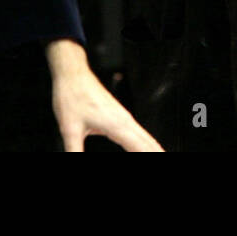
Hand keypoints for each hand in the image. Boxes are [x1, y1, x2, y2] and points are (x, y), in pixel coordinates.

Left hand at [46, 39, 162, 150]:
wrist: (74, 75)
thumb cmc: (72, 97)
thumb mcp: (69, 129)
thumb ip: (74, 151)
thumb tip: (75, 159)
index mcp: (116, 125)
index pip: (140, 148)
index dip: (150, 156)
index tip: (160, 160)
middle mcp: (124, 120)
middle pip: (149, 143)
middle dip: (158, 153)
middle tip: (168, 159)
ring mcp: (124, 117)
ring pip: (146, 137)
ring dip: (155, 148)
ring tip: (163, 154)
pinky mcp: (120, 115)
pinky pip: (139, 132)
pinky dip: (147, 142)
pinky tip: (147, 147)